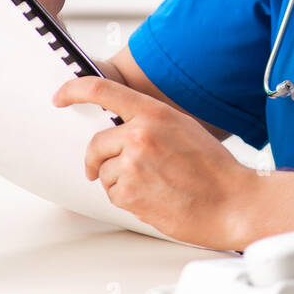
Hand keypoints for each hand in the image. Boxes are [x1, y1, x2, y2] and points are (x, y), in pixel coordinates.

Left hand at [52, 76, 257, 251]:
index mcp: (155, 114)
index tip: (60, 97)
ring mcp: (133, 165)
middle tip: (102, 169)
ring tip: (151, 186)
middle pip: (96, 144)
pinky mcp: (130, 194)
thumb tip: (122, 128)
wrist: (233, 203)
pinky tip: (152, 199)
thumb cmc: (214, 170)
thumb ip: (151, 124)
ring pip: (103, 172)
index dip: (74, 91)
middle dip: (98, 160)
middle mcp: (140, 135)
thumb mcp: (184, 129)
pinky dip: (126, 200)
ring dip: (118, 182)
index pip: (102, 90)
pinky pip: (111, 195)